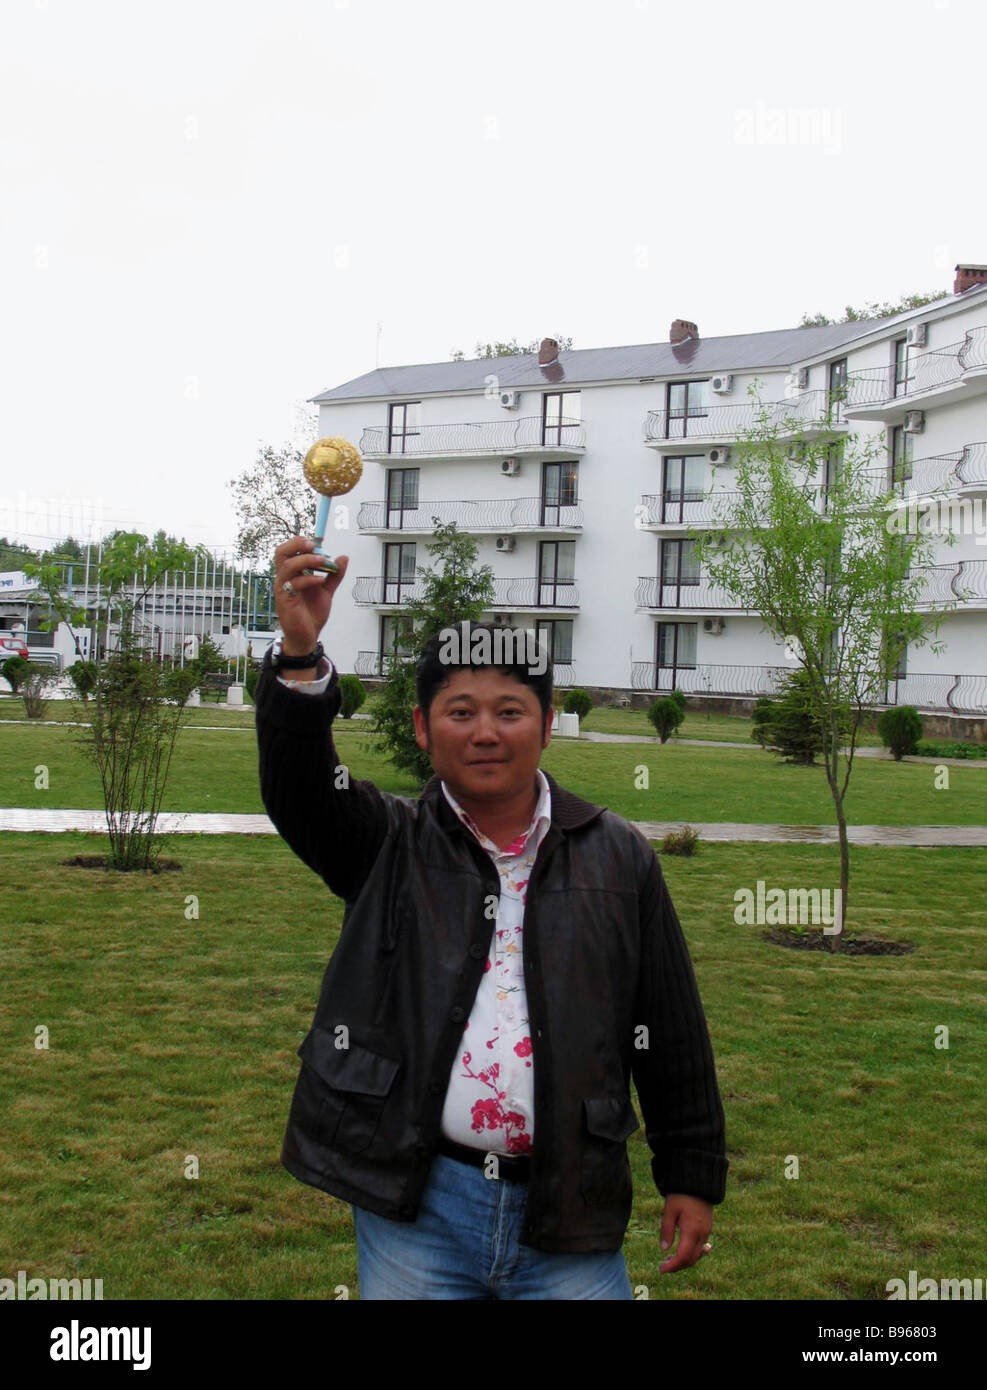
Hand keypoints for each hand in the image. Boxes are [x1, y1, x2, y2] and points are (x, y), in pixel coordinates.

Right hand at [273, 537, 348, 656]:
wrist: (307, 636)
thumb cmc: (311, 614)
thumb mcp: (326, 591)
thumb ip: (334, 575)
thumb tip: (343, 558)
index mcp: (292, 573)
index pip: (289, 550)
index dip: (301, 542)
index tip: (318, 542)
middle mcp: (285, 578)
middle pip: (281, 552)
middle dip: (297, 544)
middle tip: (313, 545)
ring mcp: (284, 588)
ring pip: (287, 565)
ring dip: (306, 560)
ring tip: (323, 561)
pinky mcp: (286, 600)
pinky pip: (294, 584)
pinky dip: (309, 579)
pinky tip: (321, 581)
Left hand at [658, 1194, 713, 1273]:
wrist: (698, 1181)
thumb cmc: (681, 1194)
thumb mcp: (670, 1210)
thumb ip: (666, 1230)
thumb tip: (664, 1249)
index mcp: (692, 1230)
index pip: (683, 1256)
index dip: (672, 1266)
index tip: (661, 1269)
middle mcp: (702, 1234)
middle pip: (692, 1259)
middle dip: (677, 1266)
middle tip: (663, 1266)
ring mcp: (707, 1231)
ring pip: (697, 1254)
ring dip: (684, 1260)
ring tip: (669, 1259)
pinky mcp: (708, 1228)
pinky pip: (701, 1247)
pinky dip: (691, 1253)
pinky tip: (682, 1252)